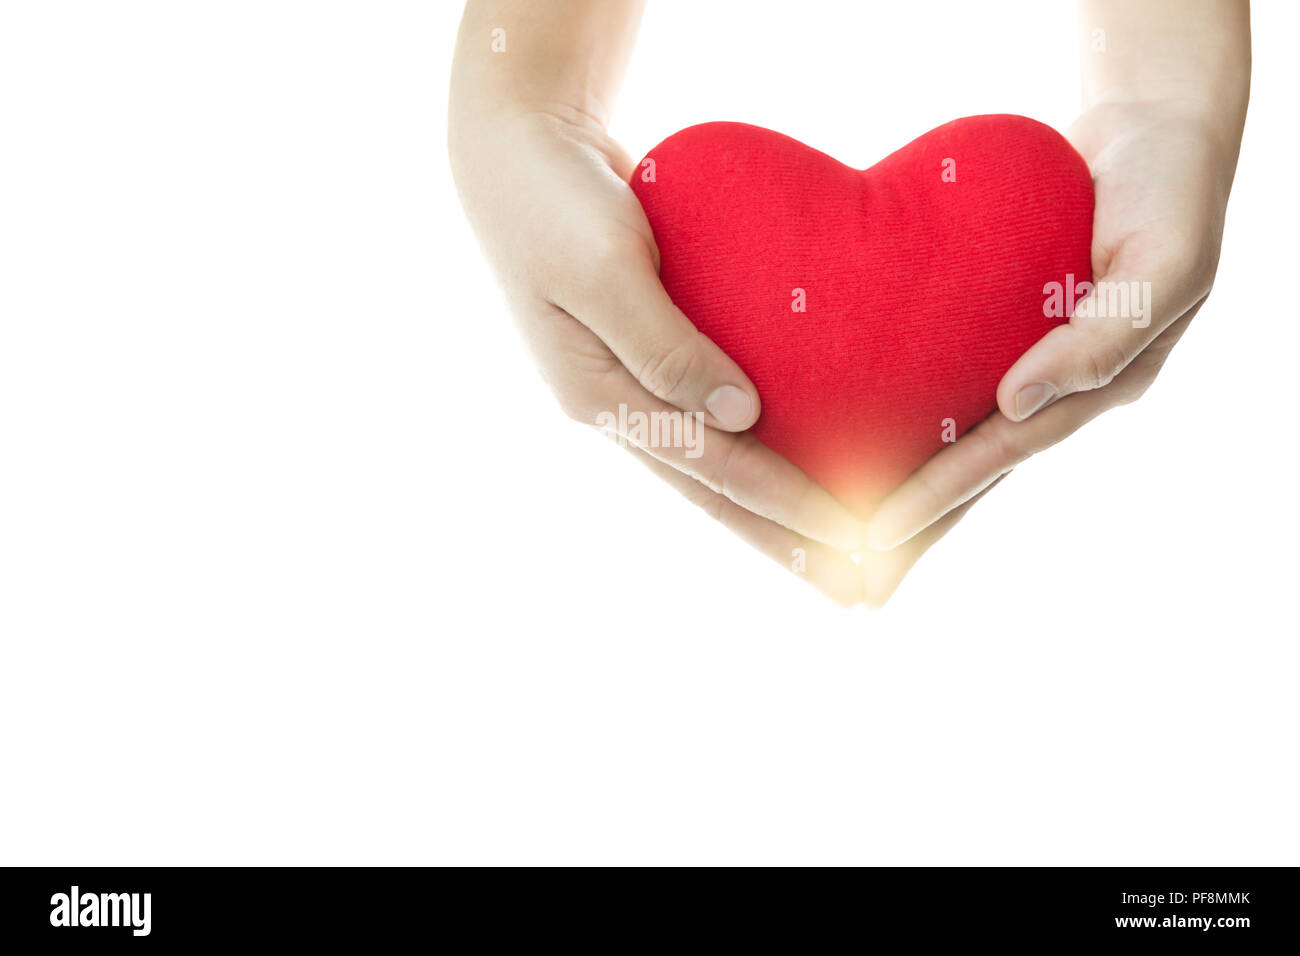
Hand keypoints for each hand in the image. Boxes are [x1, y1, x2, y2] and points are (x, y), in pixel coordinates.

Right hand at [449, 104, 867, 603]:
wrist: (515, 148)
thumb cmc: (552, 202)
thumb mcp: (600, 270)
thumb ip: (665, 346)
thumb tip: (744, 416)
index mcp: (600, 399)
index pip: (716, 468)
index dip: (790, 505)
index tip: (859, 539)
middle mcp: (616, 405)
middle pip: (715, 492)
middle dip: (786, 542)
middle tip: (856, 593)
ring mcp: (628, 382)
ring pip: (715, 462)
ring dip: (773, 507)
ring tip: (835, 545)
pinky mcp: (648, 349)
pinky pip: (713, 413)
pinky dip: (757, 445)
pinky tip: (795, 453)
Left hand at [859, 99, 1244, 595]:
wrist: (1157, 129)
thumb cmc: (1169, 192)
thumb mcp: (1162, 264)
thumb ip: (1100, 339)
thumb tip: (1017, 403)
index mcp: (1096, 385)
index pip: (999, 454)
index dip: (937, 495)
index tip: (874, 535)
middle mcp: (1059, 386)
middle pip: (976, 471)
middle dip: (919, 528)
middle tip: (856, 586)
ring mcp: (1032, 361)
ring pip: (961, 439)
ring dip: (913, 491)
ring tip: (853, 542)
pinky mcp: (1005, 327)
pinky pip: (953, 385)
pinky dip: (914, 422)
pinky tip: (870, 441)